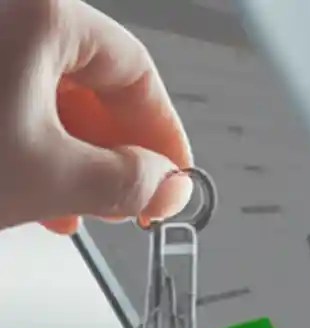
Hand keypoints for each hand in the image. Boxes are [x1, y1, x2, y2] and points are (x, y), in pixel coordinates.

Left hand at [0, 0, 191, 234]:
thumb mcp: (45, 177)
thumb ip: (125, 183)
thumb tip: (167, 187)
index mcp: (42, 13)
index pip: (135, 69)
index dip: (163, 134)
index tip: (173, 178)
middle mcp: (10, 11)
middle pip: (89, 79)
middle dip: (111, 151)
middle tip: (125, 199)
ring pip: (43, 90)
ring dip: (67, 154)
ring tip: (70, 206)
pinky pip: (8, 93)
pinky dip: (22, 139)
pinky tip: (25, 185)